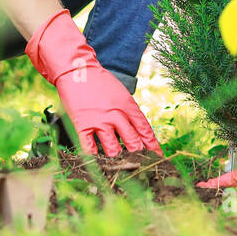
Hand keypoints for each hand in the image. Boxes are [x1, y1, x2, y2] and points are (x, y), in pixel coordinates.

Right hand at [26, 8, 160, 155]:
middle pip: (132, 142)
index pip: (145, 130)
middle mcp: (116, 115)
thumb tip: (140, 133)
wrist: (77, 70)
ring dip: (118, 158)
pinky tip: (98, 161)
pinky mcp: (82, 125)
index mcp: (128, 106)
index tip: (159, 157)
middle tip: (142, 165)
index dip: (153, 146)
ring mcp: (99, 121)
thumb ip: (130, 112)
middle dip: (139, 156)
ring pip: (113, 148)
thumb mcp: (121, 94)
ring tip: (120, 165)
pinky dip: (95, 157)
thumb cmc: (100, 82)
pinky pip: (89, 147)